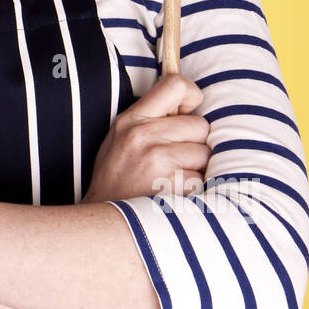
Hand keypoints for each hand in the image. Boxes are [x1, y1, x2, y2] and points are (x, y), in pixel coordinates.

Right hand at [81, 73, 210, 205]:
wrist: (104, 223)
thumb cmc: (117, 180)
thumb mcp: (121, 140)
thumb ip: (150, 120)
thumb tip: (189, 106)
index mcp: (131, 120)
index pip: (176, 85)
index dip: (192, 98)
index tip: (187, 114)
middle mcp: (143, 135)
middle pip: (200, 126)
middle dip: (194, 144)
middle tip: (174, 161)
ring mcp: (157, 160)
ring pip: (205, 154)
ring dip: (195, 169)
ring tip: (171, 179)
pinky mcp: (170, 184)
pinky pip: (201, 180)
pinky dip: (193, 191)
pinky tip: (172, 195)